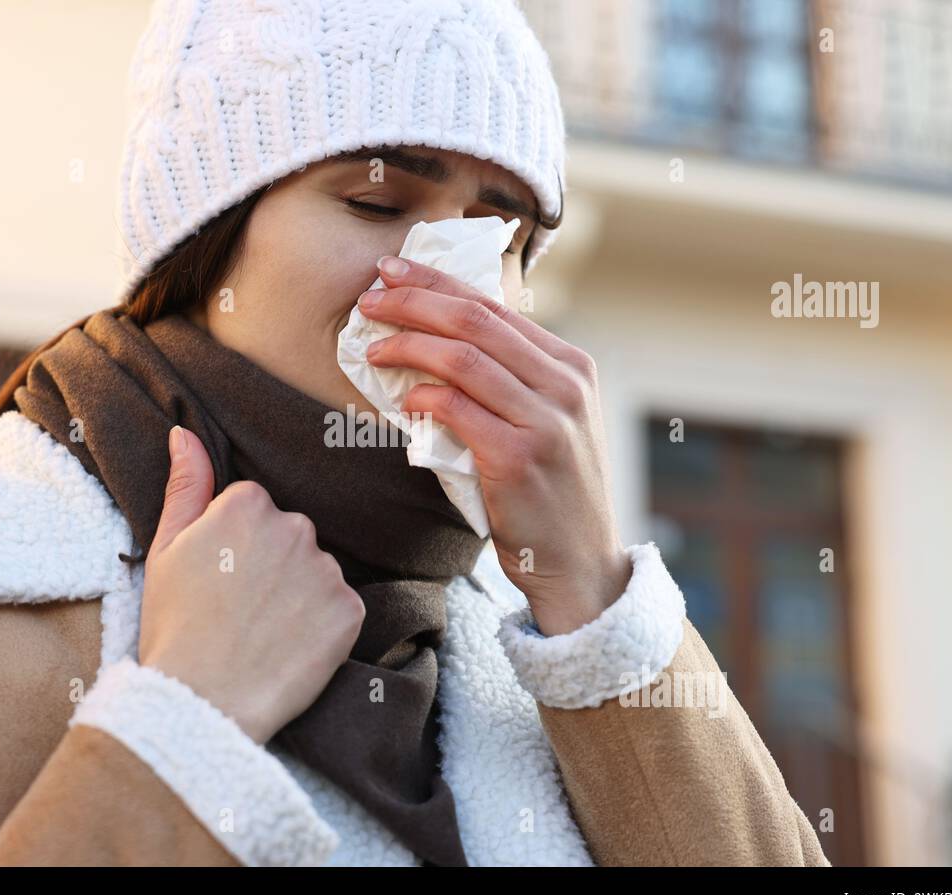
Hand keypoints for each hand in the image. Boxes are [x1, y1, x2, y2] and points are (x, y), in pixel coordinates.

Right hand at [137, 425, 366, 743]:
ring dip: (298, 595)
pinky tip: (290, 648)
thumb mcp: (165, 549)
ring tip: (262, 633)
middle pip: (289, 536)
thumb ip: (184, 485)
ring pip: (316, 571)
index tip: (217, 581)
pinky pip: (340, 608)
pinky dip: (322, 628)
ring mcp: (326, 568)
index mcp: (247, 503)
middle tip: (238, 610)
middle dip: (270, 566)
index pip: (253, 509)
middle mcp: (295, 525)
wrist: (202, 700)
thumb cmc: (174, 626)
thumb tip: (184, 432)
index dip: (232, 548)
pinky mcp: (350, 610)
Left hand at [359, 255, 631, 635]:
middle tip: (369, 298)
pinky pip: (456, 409)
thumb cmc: (551, 494)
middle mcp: (566, 384)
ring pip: (462, 357)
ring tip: (373, 348)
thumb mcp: (548, 423)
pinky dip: (422, 397)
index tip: (392, 272)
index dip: (437, 284)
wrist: (582, 566)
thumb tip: (440, 340)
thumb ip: (511, 381)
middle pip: (475, 320)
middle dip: (413, 301)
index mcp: (571, 365)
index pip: (495, 306)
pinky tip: (402, 400)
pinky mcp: (519, 457)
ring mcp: (546, 420)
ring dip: (408, 345)